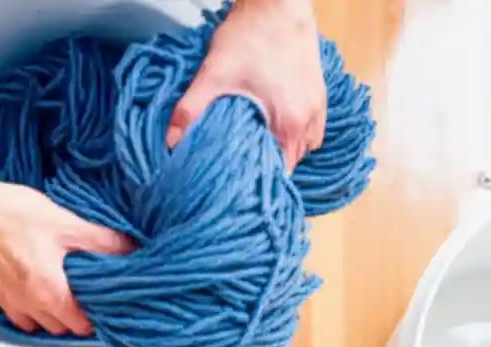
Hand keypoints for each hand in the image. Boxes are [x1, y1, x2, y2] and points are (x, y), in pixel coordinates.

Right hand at [0, 179, 132, 335]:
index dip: (96, 318)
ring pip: (34, 323)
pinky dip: (27, 307)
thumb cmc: (14, 214)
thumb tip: (132, 249)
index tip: (104, 304)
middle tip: (86, 295)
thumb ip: (101, 241)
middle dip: (74, 318)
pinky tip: (31, 285)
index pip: (80, 325)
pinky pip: (14, 311)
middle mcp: (26, 305)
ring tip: (60, 292)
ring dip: (49, 316)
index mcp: (49, 293)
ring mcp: (5, 300)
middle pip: (58, 328)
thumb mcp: (65, 224)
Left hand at [166, 0, 324, 171]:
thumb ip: (191, 109)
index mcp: (289, 123)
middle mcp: (310, 119)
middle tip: (244, 166)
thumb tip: (171, 141)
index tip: (241, 184)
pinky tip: (276, 124)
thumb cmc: (249, 37)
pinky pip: (313, 126)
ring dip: (285, 149)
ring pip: (306, 145)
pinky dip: (297, 132)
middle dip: (269, 165)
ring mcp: (319, 104)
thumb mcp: (214, 74)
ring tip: (260, 147)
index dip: (260, 180)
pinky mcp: (320, 91)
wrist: (277, 2)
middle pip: (293, 160)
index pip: (281, 171)